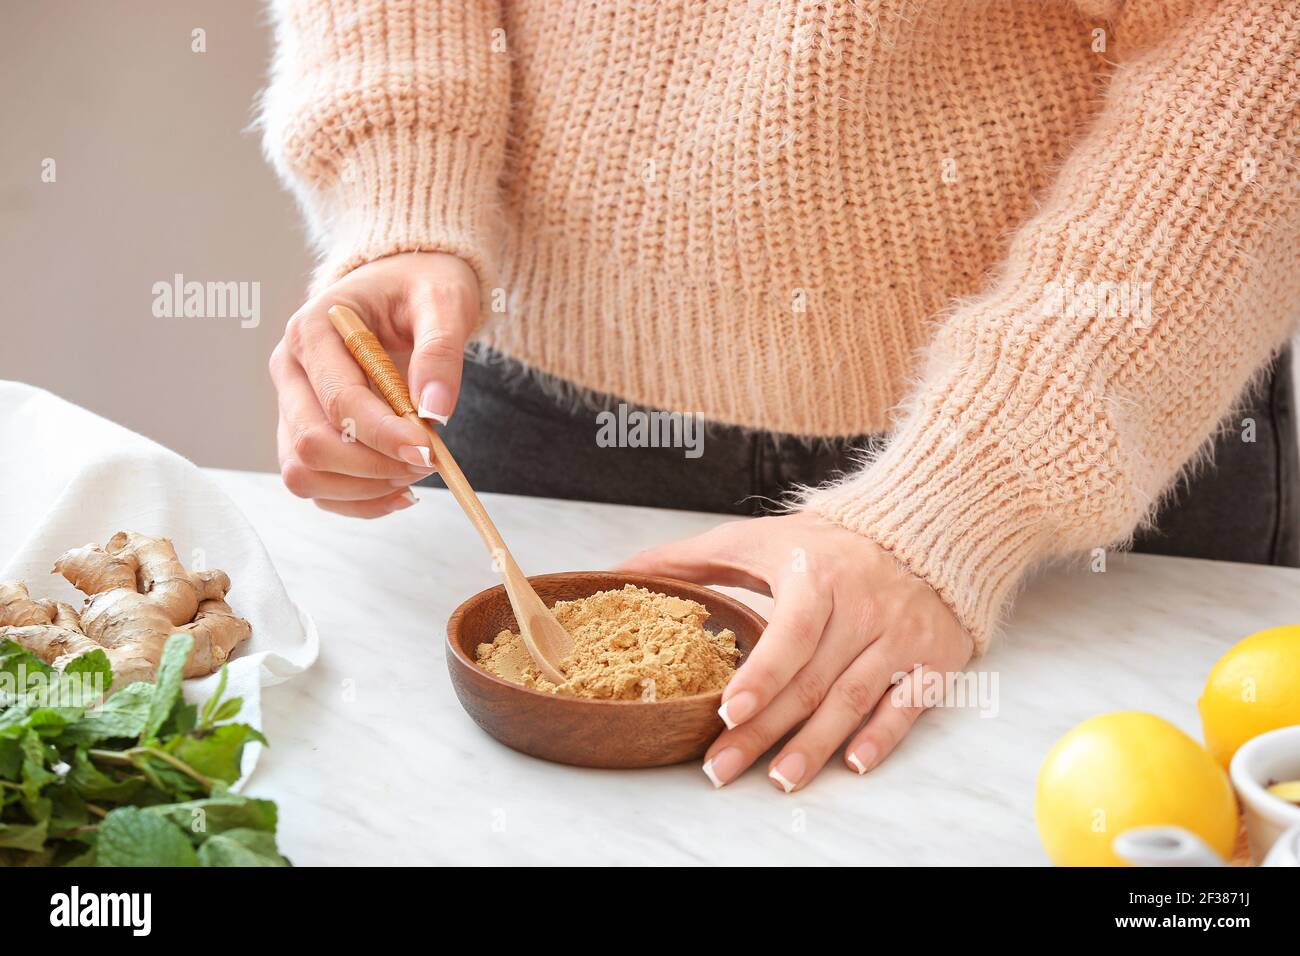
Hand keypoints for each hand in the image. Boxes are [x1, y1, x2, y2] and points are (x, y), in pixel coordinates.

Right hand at [268, 252, 478, 516]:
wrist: (405, 284)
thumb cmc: (421, 286)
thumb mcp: (443, 301)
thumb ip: (440, 350)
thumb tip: (436, 411)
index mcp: (313, 330)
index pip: (338, 400)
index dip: (383, 435)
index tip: (429, 451)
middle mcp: (291, 369)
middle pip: (309, 445)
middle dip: (373, 467)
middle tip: (427, 461)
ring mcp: (292, 405)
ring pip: (303, 474)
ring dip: (363, 489)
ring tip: (414, 474)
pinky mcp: (304, 432)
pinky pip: (317, 486)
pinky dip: (357, 500)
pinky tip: (399, 491)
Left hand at [618, 512, 972, 790]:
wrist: (922, 529)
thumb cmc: (827, 542)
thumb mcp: (761, 538)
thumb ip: (693, 559)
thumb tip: (622, 572)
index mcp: (816, 577)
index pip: (790, 634)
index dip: (762, 676)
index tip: (728, 712)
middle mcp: (862, 608)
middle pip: (810, 681)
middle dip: (764, 730)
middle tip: (721, 769)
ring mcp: (898, 636)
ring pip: (853, 699)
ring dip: (815, 745)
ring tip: (778, 779)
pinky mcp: (931, 658)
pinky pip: (906, 705)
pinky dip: (881, 737)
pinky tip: (852, 763)